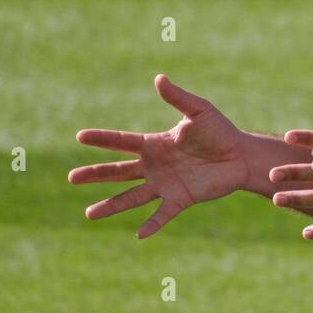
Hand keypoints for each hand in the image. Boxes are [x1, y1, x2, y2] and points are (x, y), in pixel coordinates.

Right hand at [69, 74, 252, 237]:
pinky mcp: (181, 199)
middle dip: (95, 174)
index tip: (79, 136)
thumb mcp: (198, 110)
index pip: (122, 142)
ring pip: (132, 197)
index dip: (102, 139)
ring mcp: (166, 184)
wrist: (241, 155)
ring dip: (111, 205)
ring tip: (89, 214)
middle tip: (71, 177)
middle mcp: (155, 166)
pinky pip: (163, 214)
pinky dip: (152, 224)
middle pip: (118, 172)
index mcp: (155, 144)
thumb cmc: (220, 131)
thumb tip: (159, 78)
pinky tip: (139, 234)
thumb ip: (177, 97)